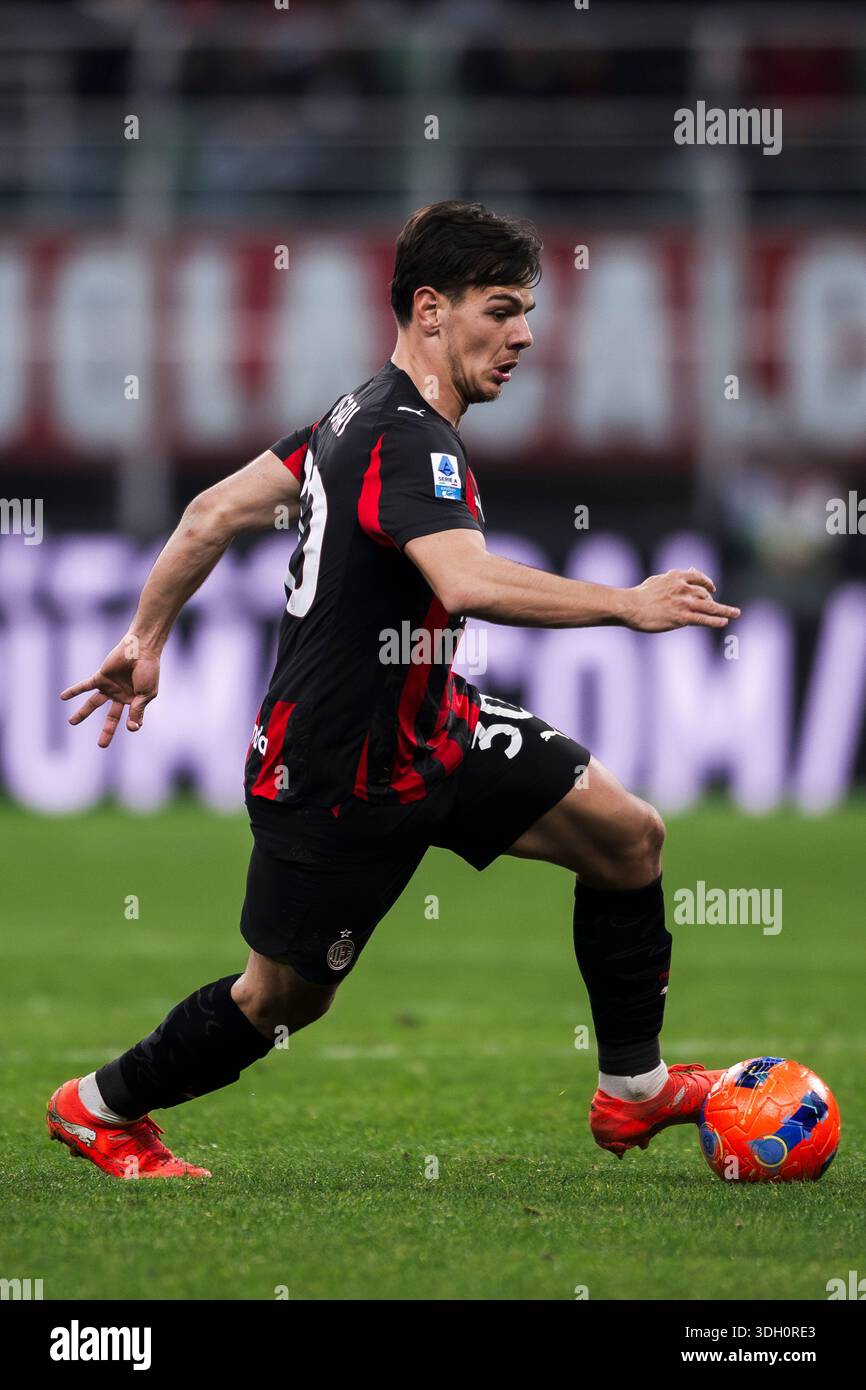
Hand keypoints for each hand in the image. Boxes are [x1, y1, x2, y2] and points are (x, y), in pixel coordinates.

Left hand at [60, 635, 160, 746]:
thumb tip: (133, 729)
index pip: (132, 719)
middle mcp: (121, 696)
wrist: (141, 649)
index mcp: (135, 701)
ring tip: (71, 722)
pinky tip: (62, 697)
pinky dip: (74, 691)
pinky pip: (85, 686)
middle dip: (107, 732)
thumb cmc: (148, 671)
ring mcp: (110, 688)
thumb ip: (138, 710)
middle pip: (111, 718)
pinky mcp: (100, 678)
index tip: (133, 726)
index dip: (134, 724)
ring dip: (82, 713)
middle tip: (101, 746)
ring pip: (93, 704)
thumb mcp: (146, 694)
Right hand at [624, 568, 740, 632]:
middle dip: (712, 600)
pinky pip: (704, 619)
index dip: (707, 583)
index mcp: (676, 577)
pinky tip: (724, 621)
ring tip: (736, 613)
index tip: (712, 588)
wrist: (630, 606)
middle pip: (705, 593)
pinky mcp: (682, 617)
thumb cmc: (639, 595)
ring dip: (725, 610)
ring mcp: (684, 603)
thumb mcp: (657, 581)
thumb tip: (685, 573)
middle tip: (717, 608)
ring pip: (710, 606)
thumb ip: (672, 578)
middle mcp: (683, 588)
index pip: (698, 577)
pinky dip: (716, 620)